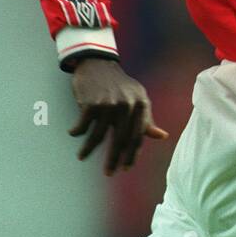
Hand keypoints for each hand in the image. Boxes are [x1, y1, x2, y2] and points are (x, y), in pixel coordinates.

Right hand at [68, 58, 168, 174]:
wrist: (98, 63)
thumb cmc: (120, 85)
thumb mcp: (137, 98)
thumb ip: (146, 119)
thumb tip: (162, 136)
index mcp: (141, 106)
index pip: (138, 136)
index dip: (132, 154)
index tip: (126, 167)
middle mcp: (128, 106)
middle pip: (121, 140)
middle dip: (114, 159)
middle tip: (109, 173)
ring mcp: (110, 105)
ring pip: (99, 136)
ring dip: (89, 149)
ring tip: (82, 156)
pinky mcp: (92, 104)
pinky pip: (84, 125)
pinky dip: (77, 131)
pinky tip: (74, 134)